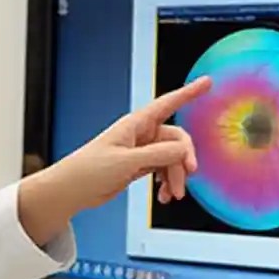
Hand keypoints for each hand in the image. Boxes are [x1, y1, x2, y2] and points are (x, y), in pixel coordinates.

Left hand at [18, 77, 210, 244]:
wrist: (72, 190)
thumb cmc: (90, 170)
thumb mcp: (126, 162)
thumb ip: (157, 154)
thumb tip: (183, 150)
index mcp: (135, 124)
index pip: (168, 104)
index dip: (188, 93)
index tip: (207, 82)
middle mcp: (140, 135)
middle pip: (176, 140)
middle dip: (184, 159)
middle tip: (187, 178)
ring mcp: (141, 151)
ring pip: (171, 158)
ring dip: (176, 176)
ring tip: (172, 196)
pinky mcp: (139, 166)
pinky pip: (163, 170)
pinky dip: (167, 182)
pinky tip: (164, 196)